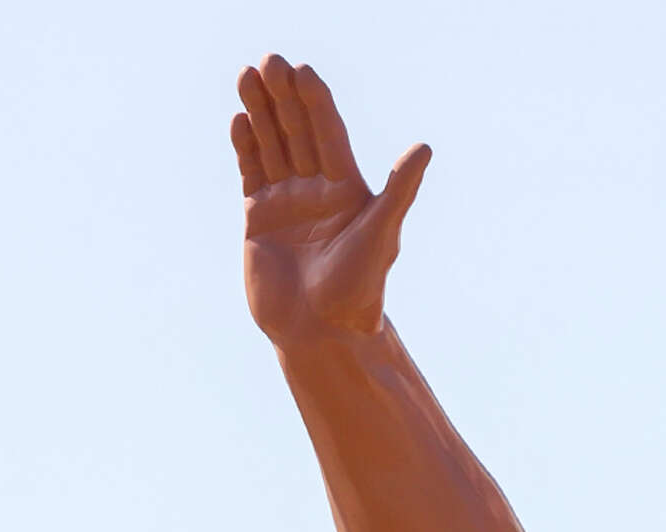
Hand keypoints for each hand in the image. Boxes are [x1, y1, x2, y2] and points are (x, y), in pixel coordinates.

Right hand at [232, 56, 429, 345]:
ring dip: (261, 112)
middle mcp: (317, 190)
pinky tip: (239, 119)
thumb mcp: (381, 234)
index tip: (302, 73)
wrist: (321, 334)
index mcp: (347, 189)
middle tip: (270, 62)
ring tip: (248, 76)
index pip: (329, 133)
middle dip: (284, 97)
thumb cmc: (357, 291)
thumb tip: (426, 147)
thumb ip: (400, 190)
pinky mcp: (259, 218)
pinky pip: (252, 172)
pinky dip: (245, 146)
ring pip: (272, 145)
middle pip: (298, 131)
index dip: (316, 102)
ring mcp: (286, 202)